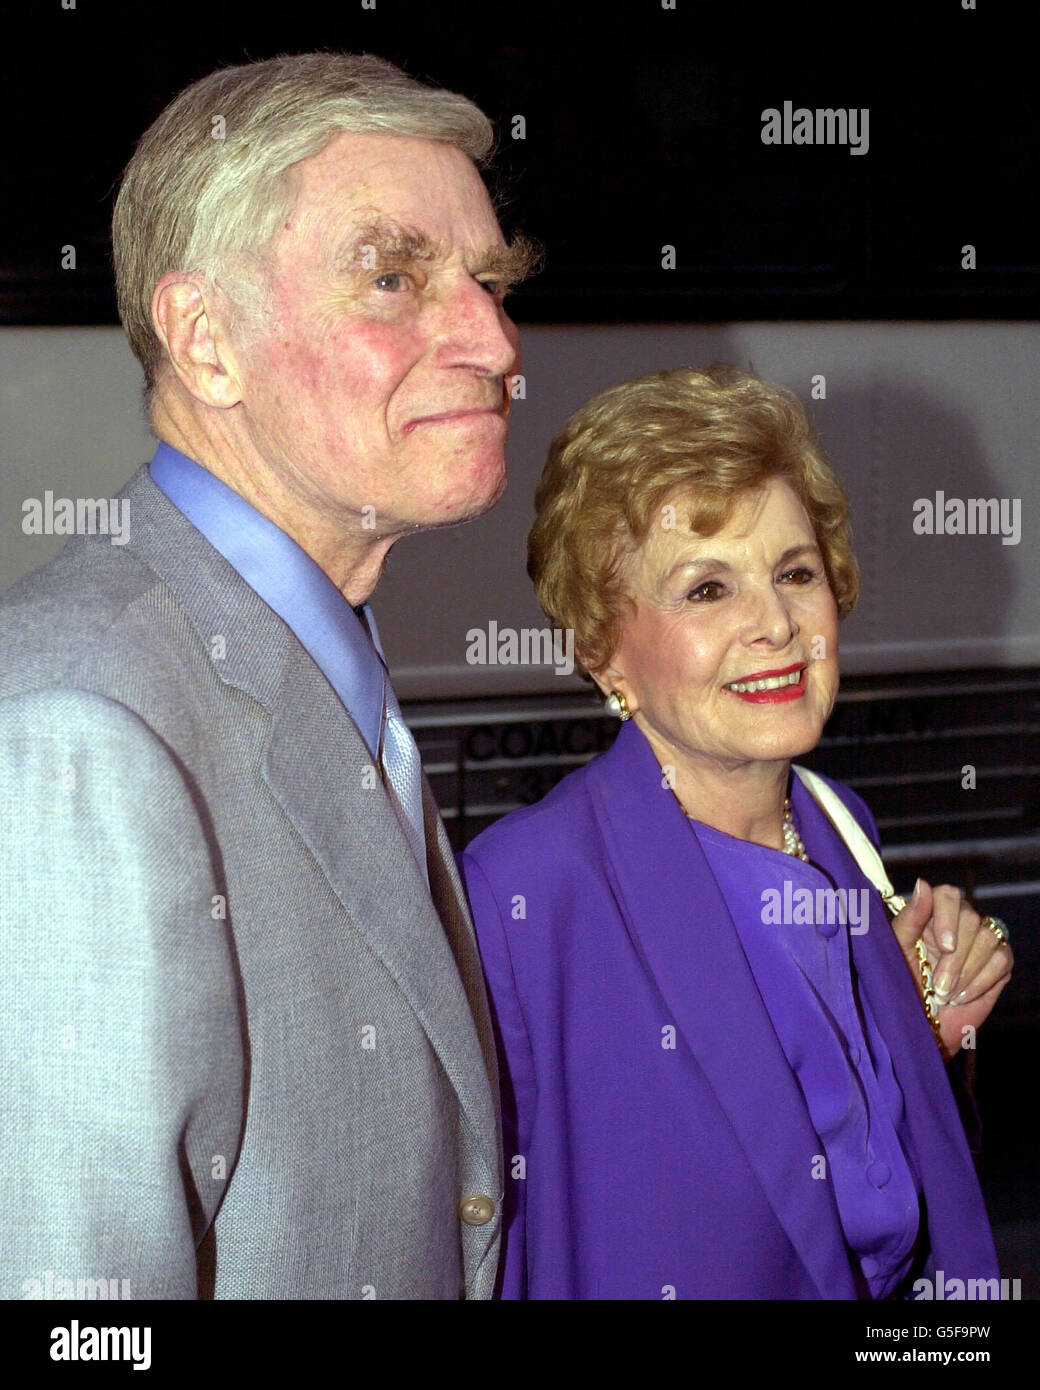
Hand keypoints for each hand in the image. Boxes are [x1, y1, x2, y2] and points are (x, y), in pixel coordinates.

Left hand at [890, 879, 1012, 1060]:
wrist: (922, 1023)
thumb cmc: (903, 984)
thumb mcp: (898, 950)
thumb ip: (910, 918)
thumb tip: (923, 884)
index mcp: (931, 913)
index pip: (948, 894)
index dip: (948, 917)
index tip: (944, 946)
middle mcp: (958, 922)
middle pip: (971, 918)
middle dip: (955, 958)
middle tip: (939, 985)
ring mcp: (981, 940)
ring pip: (987, 938)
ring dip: (967, 972)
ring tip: (947, 993)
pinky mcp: (999, 961)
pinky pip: (1002, 959)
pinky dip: (982, 981)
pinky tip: (963, 996)